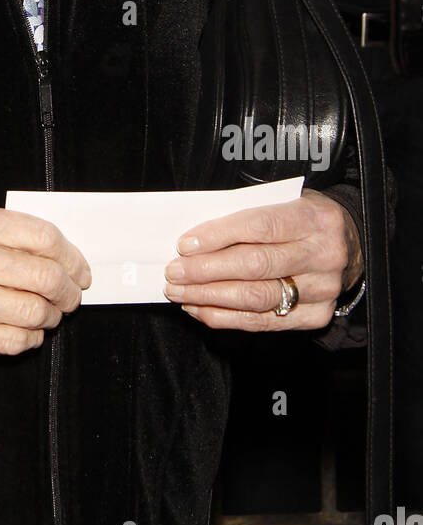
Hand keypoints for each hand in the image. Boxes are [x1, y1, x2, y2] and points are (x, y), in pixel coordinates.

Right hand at [0, 205, 91, 355]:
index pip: (42, 237)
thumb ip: (5, 233)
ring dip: (50, 316)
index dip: (71, 256)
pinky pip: (14, 341)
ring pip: (35, 312)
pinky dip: (30, 339)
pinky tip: (25, 331)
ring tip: (46, 313)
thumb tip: (60, 254)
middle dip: (69, 291)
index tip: (79, 268)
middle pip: (46, 277)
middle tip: (71, 295)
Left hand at [162, 192, 362, 330]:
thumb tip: (196, 236)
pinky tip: (200, 308)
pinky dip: (225, 317)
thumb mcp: (285, 202)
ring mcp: (322, 289)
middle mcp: (323, 255)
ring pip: (256, 297)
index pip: (260, 226)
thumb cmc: (305, 219)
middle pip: (255, 265)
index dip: (218, 235)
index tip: (185, 244)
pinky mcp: (316, 316)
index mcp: (315, 218)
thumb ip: (248, 214)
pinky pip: (263, 321)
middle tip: (174, 271)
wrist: (350, 244)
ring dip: (209, 296)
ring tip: (179, 291)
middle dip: (206, 270)